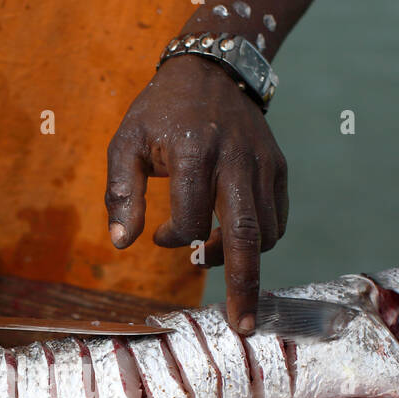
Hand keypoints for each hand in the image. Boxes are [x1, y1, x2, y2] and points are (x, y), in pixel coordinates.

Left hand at [105, 55, 288, 334]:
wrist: (213, 69)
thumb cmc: (160, 112)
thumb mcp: (127, 142)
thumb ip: (121, 193)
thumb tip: (121, 243)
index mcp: (193, 153)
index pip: (190, 220)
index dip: (172, 239)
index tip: (161, 236)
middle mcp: (234, 160)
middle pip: (246, 236)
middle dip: (244, 287)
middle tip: (243, 328)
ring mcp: (262, 164)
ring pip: (264, 233)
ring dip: (240, 260)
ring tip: (210, 258)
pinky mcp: (278, 167)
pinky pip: (276, 220)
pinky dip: (259, 240)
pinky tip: (231, 239)